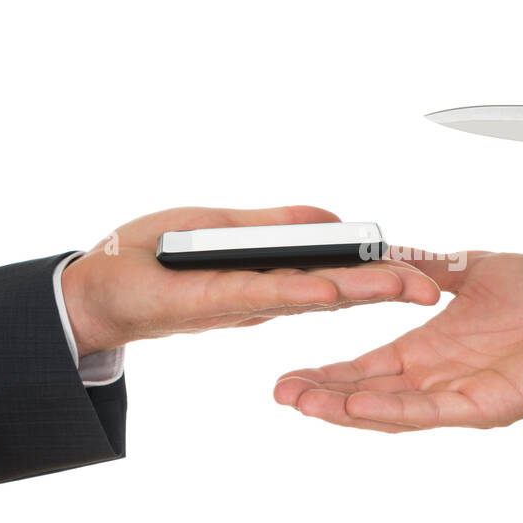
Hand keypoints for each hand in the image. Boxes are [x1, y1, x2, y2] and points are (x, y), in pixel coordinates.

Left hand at [60, 206, 440, 356]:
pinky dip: (296, 291)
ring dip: (354, 291)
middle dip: (382, 288)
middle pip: (332, 290)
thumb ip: (276, 224)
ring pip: (305, 295)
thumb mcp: (220, 226)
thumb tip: (330, 219)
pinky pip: (259, 295)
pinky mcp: (208, 303)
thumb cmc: (151, 255)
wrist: (93, 284)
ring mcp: (238, 302)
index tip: (420, 268)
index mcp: (270, 274)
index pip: (334, 273)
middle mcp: (261, 295)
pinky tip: (327, 288)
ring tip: (399, 288)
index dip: (377, 270)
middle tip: (429, 288)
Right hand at [273, 251, 522, 431]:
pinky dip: (393, 410)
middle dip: (323, 396)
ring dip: (346, 409)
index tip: (287, 376)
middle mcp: (438, 377)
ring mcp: (459, 396)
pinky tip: (358, 406)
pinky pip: (432, 411)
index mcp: (429, 347)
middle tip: (280, 395)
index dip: (328, 373)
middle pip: (367, 394)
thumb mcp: (471, 270)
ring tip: (305, 404)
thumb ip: (428, 267)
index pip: (366, 366)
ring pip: (391, 410)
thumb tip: (386, 253)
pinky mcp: (485, 406)